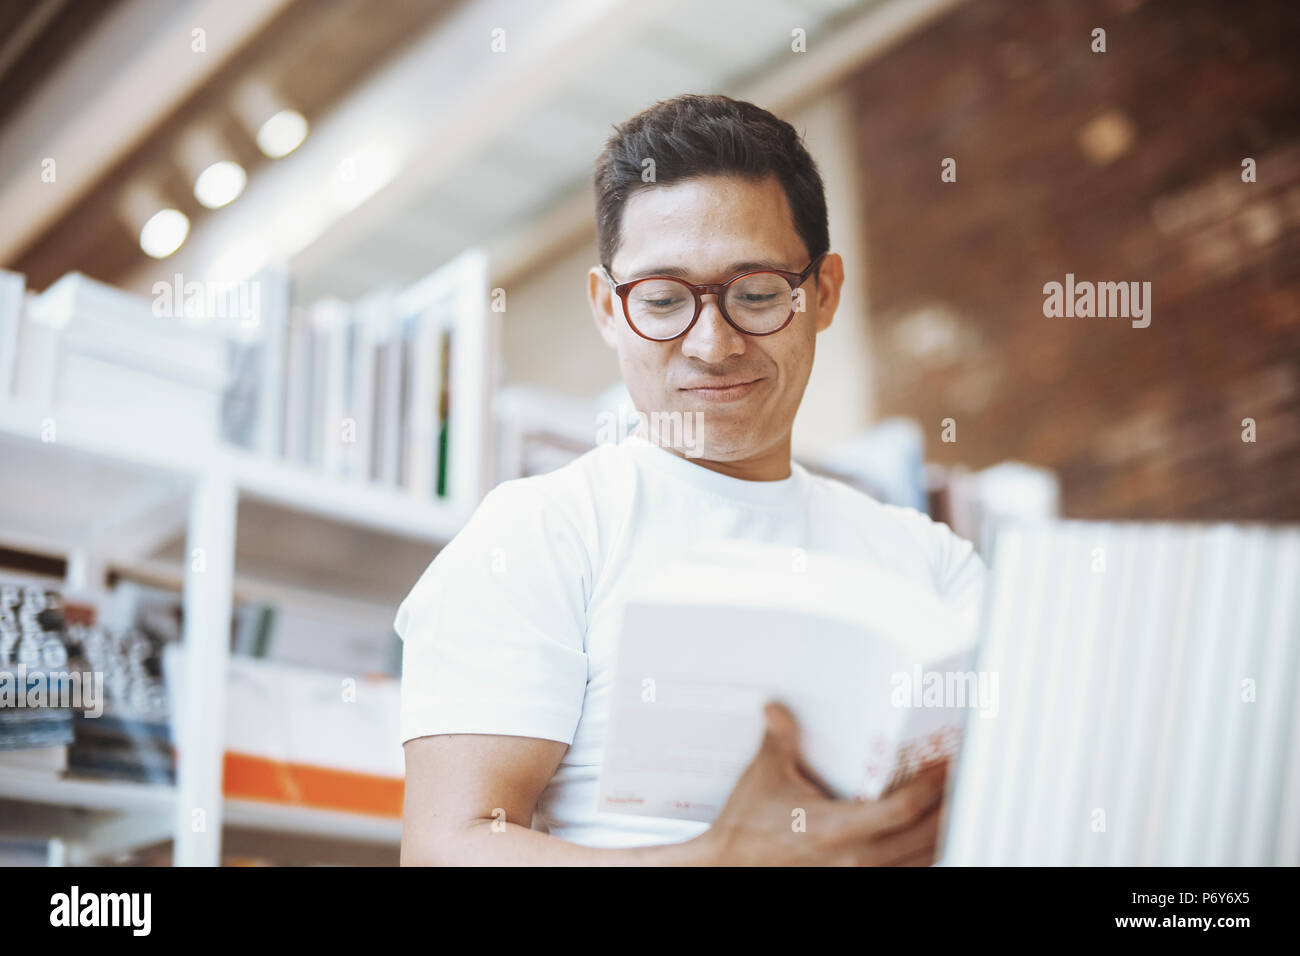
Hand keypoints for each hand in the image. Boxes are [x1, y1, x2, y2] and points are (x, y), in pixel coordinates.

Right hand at [697, 702, 948, 865]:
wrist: (730, 866)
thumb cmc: (746, 827)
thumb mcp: (763, 777)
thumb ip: (778, 739)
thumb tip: (777, 707)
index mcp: (836, 830)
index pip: (903, 810)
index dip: (932, 786)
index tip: (945, 763)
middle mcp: (855, 860)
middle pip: (925, 836)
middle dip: (949, 805)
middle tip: (961, 775)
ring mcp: (858, 878)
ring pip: (922, 859)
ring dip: (941, 831)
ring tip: (953, 802)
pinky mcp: (855, 883)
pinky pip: (906, 870)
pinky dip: (923, 852)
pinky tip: (928, 832)